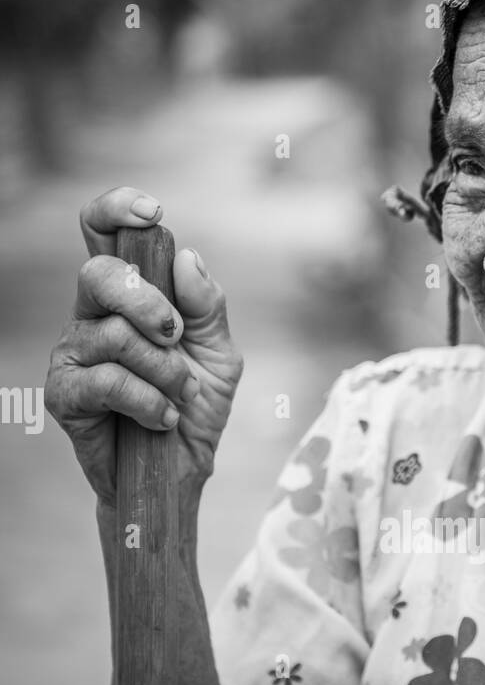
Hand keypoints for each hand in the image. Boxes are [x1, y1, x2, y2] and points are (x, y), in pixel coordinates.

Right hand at [45, 186, 243, 506]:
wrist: (179, 474)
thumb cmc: (194, 410)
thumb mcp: (220, 356)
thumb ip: (208, 307)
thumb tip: (185, 256)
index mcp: (127, 298)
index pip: (103, 234)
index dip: (117, 210)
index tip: (151, 214)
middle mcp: (92, 316)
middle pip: (98, 273)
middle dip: (148, 302)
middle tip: (176, 336)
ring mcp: (73, 353)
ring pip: (114, 335)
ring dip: (163, 371)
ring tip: (178, 397)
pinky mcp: (64, 393)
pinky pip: (106, 380)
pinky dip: (148, 401)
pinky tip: (162, 419)